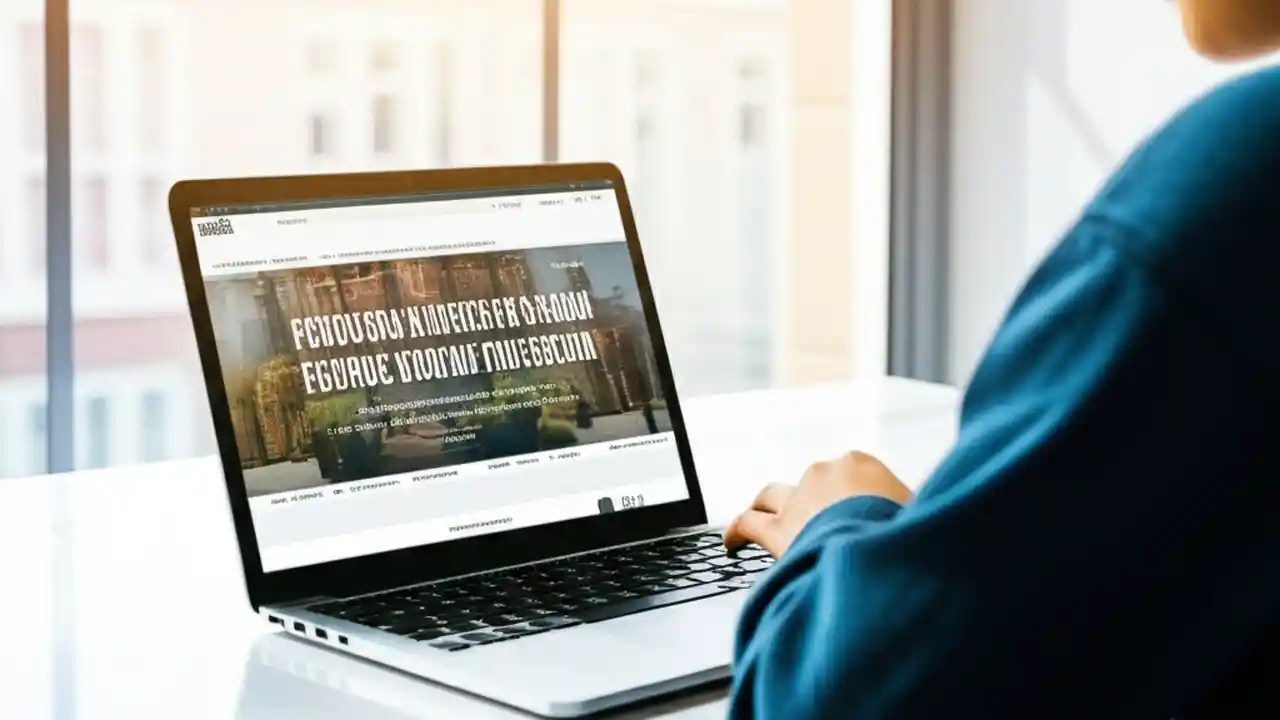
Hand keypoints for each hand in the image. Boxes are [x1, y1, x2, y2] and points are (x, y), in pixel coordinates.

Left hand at [723, 451, 912, 557]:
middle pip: (809, 485)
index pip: (846, 476)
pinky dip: (736, 532)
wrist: (887, 550)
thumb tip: (921, 526)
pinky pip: (747, 524)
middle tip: (811, 524)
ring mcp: (798, 499)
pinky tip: (732, 544)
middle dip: (808, 503)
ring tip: (756, 524)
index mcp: (860, 464)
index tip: (850, 516)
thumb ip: (910, 515)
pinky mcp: (778, 529)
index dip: (846, 498)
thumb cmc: (911, 535)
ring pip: (770, 498)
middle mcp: (824, 474)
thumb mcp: (921, 515)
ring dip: (765, 509)